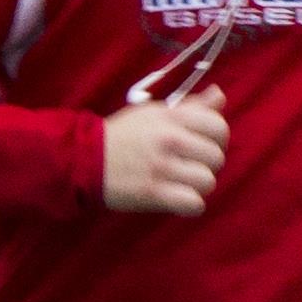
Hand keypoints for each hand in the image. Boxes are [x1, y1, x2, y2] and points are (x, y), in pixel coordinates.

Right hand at [97, 92, 227, 217]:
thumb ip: (190, 107)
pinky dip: (189, 205)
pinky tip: (178, 199)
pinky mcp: (153, 193)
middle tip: (188, 166)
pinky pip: (193, 204)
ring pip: (207, 182)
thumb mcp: (154, 113)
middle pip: (216, 158)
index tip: (201, 144)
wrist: (82, 159)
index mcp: (172, 118)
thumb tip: (219, 96)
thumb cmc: (121, 135)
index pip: (218, 127)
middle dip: (205, 164)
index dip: (216, 139)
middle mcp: (170, 141)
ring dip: (197, 186)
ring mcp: (162, 168)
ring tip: (181, 183)